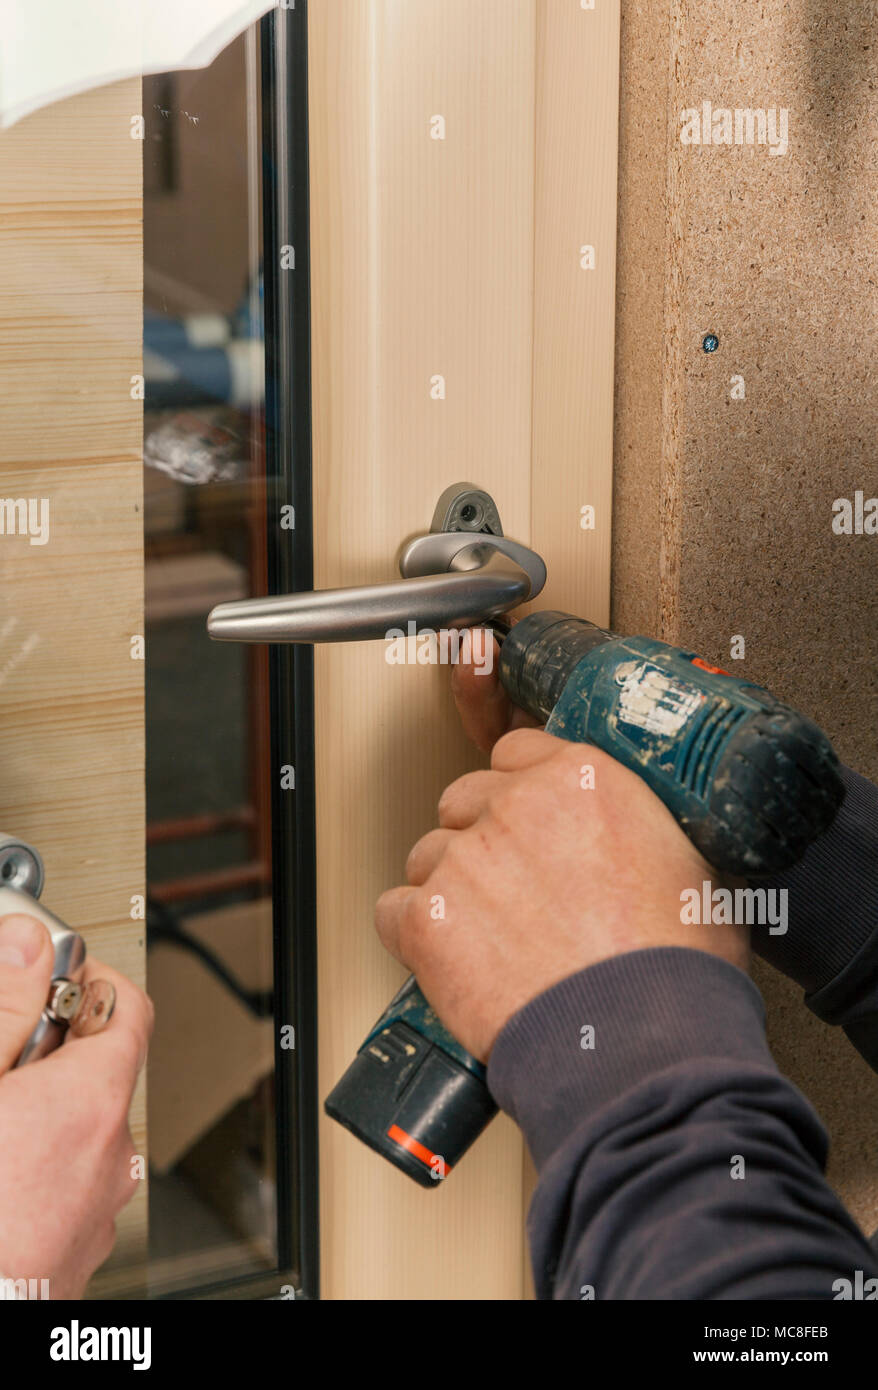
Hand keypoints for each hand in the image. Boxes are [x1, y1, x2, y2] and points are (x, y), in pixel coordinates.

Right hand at [0, 914, 153, 1297]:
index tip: (45, 975)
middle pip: (99, 1067)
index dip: (86, 978)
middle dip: (49, 1051)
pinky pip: (68, 1185)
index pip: (128, 1004)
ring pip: (80, 1131)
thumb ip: (5, 1007)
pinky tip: (0, 1178)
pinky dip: (40, 1168)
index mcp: (89, 1100)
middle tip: (0, 1054)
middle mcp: (110, 1153)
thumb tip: (28, 942)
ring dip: (42, 1113)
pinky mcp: (76, 1250)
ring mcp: (98, 1208)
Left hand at [376, 632, 748, 1061]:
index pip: (517, 753)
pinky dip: (416, 938)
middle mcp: (514, 806)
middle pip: (464, 802)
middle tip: (512, 894)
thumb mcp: (690, 869)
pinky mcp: (428, 919)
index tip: (526, 828)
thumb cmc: (674, 969)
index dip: (518, 794)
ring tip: (491, 944)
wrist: (638, 1043)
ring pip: (428, 858)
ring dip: (451, 891)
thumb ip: (637, 832)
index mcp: (579, 779)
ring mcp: (464, 860)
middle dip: (480, 840)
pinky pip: (395, 912)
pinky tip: (455, 967)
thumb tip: (630, 844)